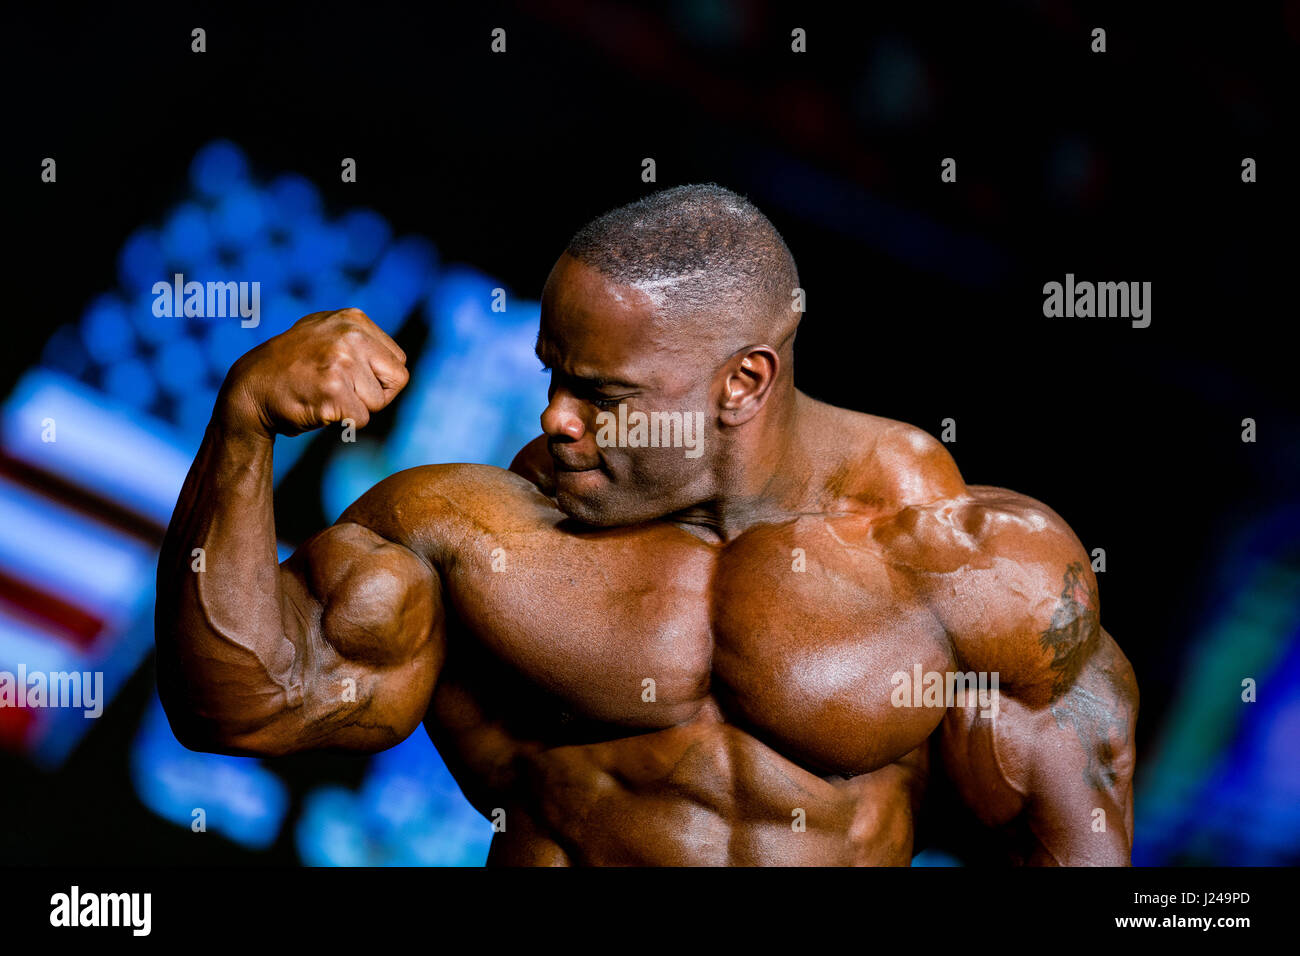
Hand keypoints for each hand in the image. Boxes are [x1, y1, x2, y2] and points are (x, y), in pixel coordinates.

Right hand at [218, 308, 409, 437]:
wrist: (250, 389)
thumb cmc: (292, 368)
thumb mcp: (326, 335)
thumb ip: (361, 340)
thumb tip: (399, 362)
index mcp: (353, 319)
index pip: (398, 361)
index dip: (379, 379)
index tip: (350, 378)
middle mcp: (350, 335)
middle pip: (397, 380)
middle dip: (375, 395)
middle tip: (341, 391)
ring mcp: (341, 361)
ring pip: (378, 403)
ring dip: (355, 408)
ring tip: (324, 395)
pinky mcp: (332, 389)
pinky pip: (360, 420)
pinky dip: (342, 422)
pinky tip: (317, 406)